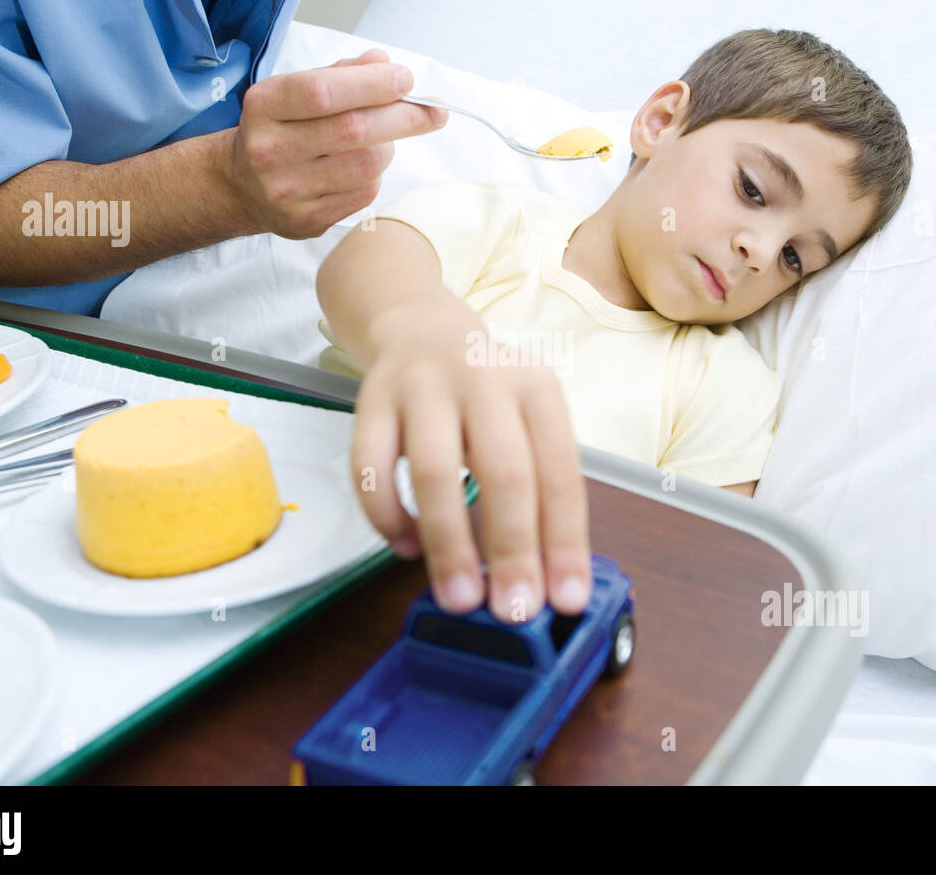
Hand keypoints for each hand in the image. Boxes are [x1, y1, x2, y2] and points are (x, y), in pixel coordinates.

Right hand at [224, 49, 447, 238]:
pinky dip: (374, 176)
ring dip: (388, 147)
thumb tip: (385, 63)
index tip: (406, 79)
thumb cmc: (280, 128)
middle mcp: (270, 150)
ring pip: (367, 165)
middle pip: (354, 131)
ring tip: (382, 140)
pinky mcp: (306, 221)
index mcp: (264, 106)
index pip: (324, 92)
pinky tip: (361, 167)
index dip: (372, 85)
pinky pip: (363, 194)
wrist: (241, 186)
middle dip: (404, 116)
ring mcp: (287, 191)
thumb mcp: (295, 90)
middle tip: (433, 111)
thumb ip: (341, 74)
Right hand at [350, 299, 591, 622]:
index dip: (565, 541)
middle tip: (511, 611)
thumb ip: (537, 486)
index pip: (560, 472)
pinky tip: (405, 547)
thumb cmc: (485, 393)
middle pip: (504, 471)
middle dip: (510, 550)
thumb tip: (547, 580)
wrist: (419, 326)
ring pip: (434, 471)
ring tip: (458, 597)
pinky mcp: (370, 400)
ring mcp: (423, 386)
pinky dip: (386, 515)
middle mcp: (484, 380)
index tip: (564, 600)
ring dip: (448, 543)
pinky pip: (370, 467)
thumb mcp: (527, 419)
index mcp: (537, 389)